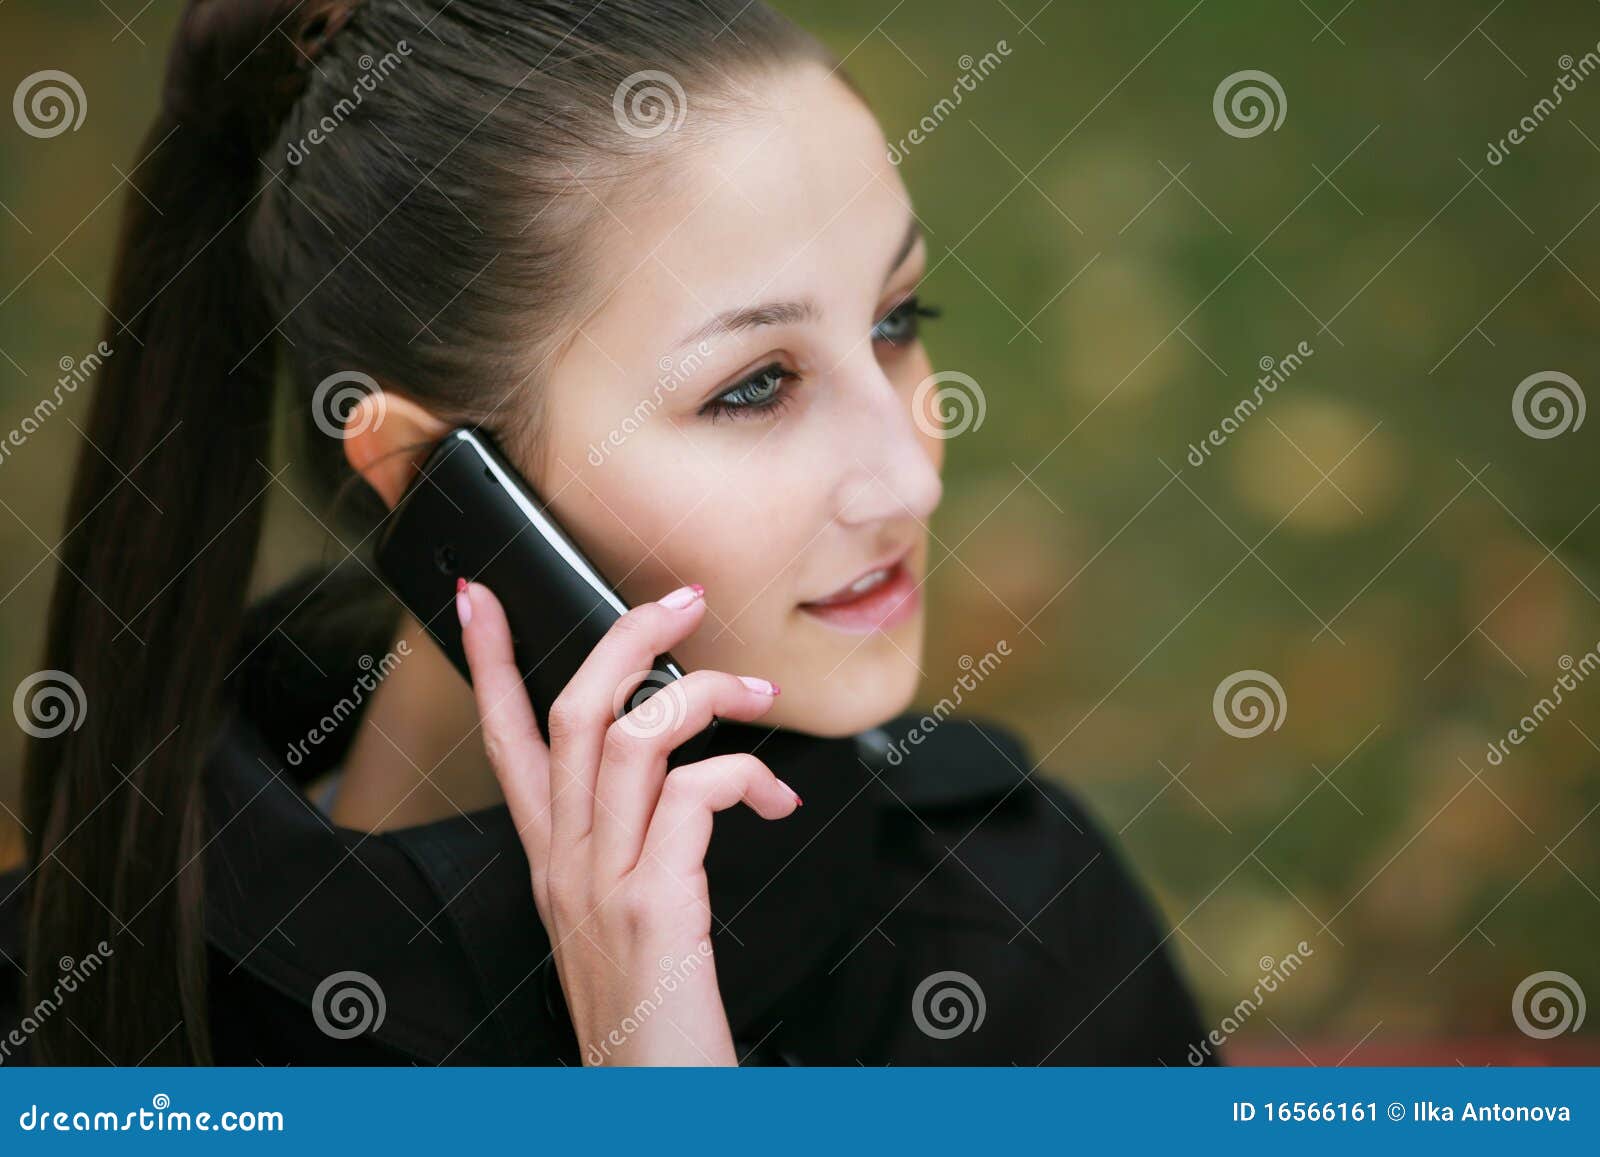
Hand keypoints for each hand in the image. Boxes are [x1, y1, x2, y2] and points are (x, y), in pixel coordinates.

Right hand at [454, 578, 800, 1064]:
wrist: (652, 1107)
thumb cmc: (655, 1019)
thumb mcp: (621, 923)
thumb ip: (635, 850)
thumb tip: (687, 784)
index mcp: (556, 864)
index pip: (506, 744)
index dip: (493, 662)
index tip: (481, 596)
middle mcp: (566, 865)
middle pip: (573, 713)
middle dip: (627, 637)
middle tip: (682, 600)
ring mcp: (601, 882)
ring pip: (630, 737)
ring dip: (704, 694)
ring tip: (760, 694)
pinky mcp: (649, 904)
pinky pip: (694, 794)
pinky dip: (745, 776)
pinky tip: (777, 803)